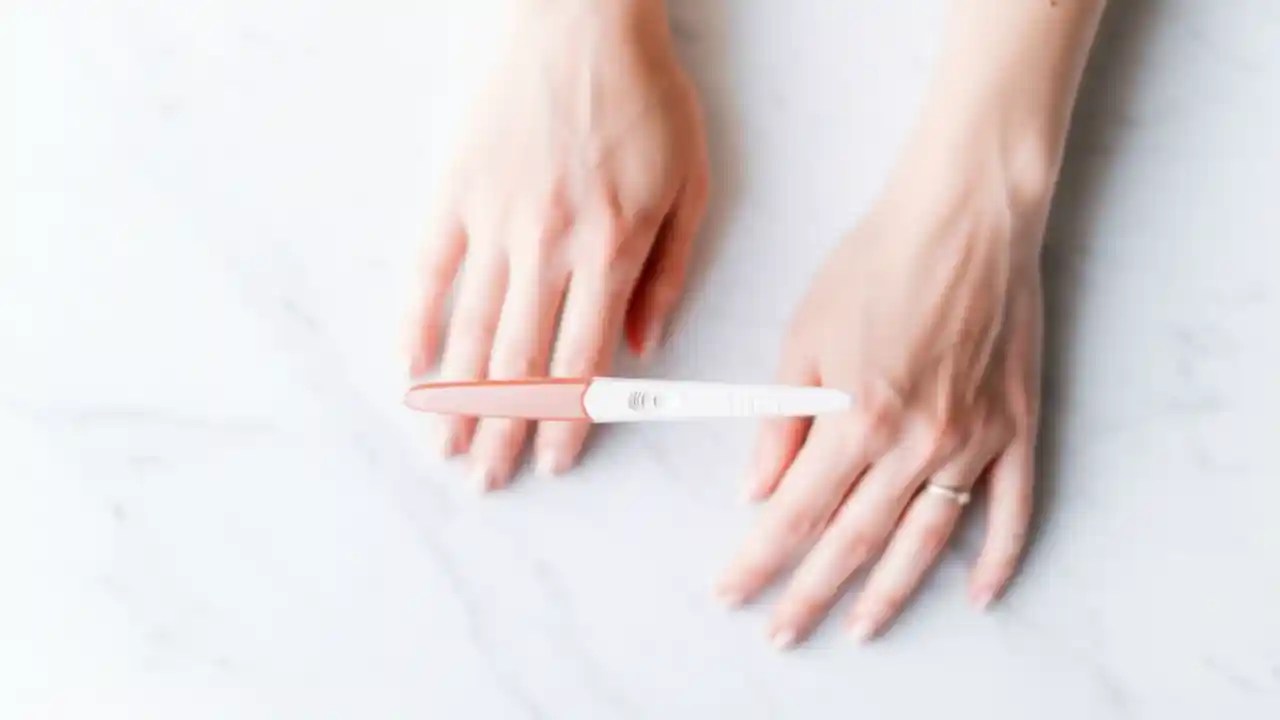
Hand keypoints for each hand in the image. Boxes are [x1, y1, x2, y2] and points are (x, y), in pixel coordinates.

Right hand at [407, 0, 708, 488]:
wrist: (574, 12)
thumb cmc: (641, 92)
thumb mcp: (688, 179)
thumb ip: (669, 271)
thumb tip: (646, 348)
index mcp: (611, 248)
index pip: (584, 361)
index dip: (566, 423)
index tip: (551, 464)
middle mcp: (548, 247)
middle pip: (521, 362)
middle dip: (504, 432)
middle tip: (486, 480)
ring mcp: (492, 219)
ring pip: (473, 329)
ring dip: (458, 398)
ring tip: (445, 447)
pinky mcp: (450, 190)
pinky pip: (426, 271)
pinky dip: (416, 324)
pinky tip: (410, 370)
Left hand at [716, 141, 1048, 646]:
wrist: (964, 217)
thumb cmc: (876, 265)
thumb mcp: (804, 336)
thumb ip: (781, 423)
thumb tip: (757, 491)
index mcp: (854, 419)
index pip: (794, 514)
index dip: (758, 561)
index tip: (731, 594)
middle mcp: (914, 444)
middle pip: (852, 542)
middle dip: (809, 594)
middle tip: (781, 633)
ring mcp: (971, 441)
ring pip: (925, 542)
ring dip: (889, 595)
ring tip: (860, 631)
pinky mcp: (1014, 428)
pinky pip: (1009, 509)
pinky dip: (996, 558)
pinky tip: (975, 595)